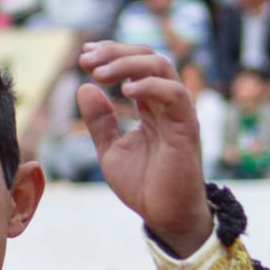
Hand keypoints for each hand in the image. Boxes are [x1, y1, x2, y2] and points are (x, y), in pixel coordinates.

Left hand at [76, 42, 211, 255]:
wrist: (164, 216)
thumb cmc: (143, 184)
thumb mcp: (111, 149)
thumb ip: (100, 121)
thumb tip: (83, 88)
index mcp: (150, 106)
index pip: (135, 65)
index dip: (111, 54)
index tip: (83, 55)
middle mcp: (166, 103)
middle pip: (148, 57)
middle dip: (115, 53)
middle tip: (86, 59)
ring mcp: (178, 113)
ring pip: (161, 68)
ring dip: (128, 64)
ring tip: (99, 73)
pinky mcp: (186, 128)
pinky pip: (174, 95)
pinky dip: (150, 86)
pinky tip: (125, 92)